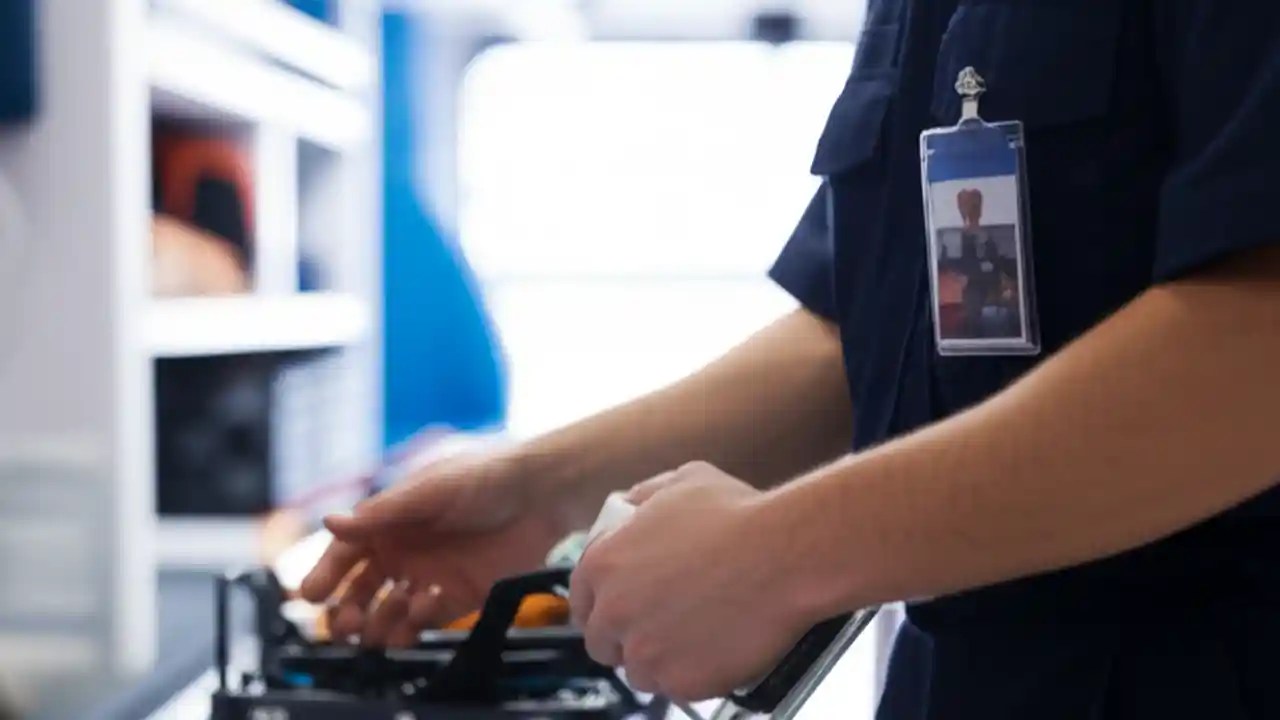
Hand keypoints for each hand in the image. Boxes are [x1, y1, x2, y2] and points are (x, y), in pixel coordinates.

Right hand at [299, 452, 567, 646]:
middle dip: (347, 608)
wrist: (541, 493)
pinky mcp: (461, 594)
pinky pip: (429, 617)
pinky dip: (418, 621)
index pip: (346, 551)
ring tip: (374, 629)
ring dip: (377, 622)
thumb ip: (382, 512)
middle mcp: (406, 549)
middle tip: (341, 624)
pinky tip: (419, 612)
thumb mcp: (429, 490)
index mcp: (391, 520)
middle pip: (362, 588)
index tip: (310, 596)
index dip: (326, 573)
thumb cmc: (484, 477)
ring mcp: (432, 573)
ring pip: (390, 609)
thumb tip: (329, 521)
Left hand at [571, 462, 815, 701]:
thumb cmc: (740, 514)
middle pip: (602, 643)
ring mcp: (646, 651)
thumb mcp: (681, 481)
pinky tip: (715, 650)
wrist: (786, 554)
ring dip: (659, 659)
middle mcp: (615, 611)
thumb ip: (644, 498)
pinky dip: (693, 675)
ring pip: (639, 671)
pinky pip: (676, 688)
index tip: (621, 608)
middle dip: (625, 638)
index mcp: (603, 563)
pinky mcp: (680, 681)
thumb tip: (631, 507)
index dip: (602, 604)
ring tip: (695, 638)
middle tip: (659, 627)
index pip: (581, 599)